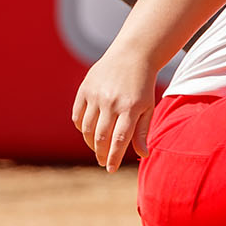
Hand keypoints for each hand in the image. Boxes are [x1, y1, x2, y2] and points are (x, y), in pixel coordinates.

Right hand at [72, 49, 160, 171]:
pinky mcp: (85, 89)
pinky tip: (88, 131)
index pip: (118, 140)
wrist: (132, 55)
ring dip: (90, 143)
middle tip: (104, 162)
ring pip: (86, 129)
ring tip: (98, 148)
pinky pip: (77, 116)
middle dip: (101, 154)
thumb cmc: (143, 86)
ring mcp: (95, 95)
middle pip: (101, 137)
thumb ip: (142, 132)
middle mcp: (111, 102)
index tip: (111, 170)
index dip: (114, 158)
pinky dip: (80, 127)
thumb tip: (143, 155)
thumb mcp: (148, 108)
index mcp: (129, 108)